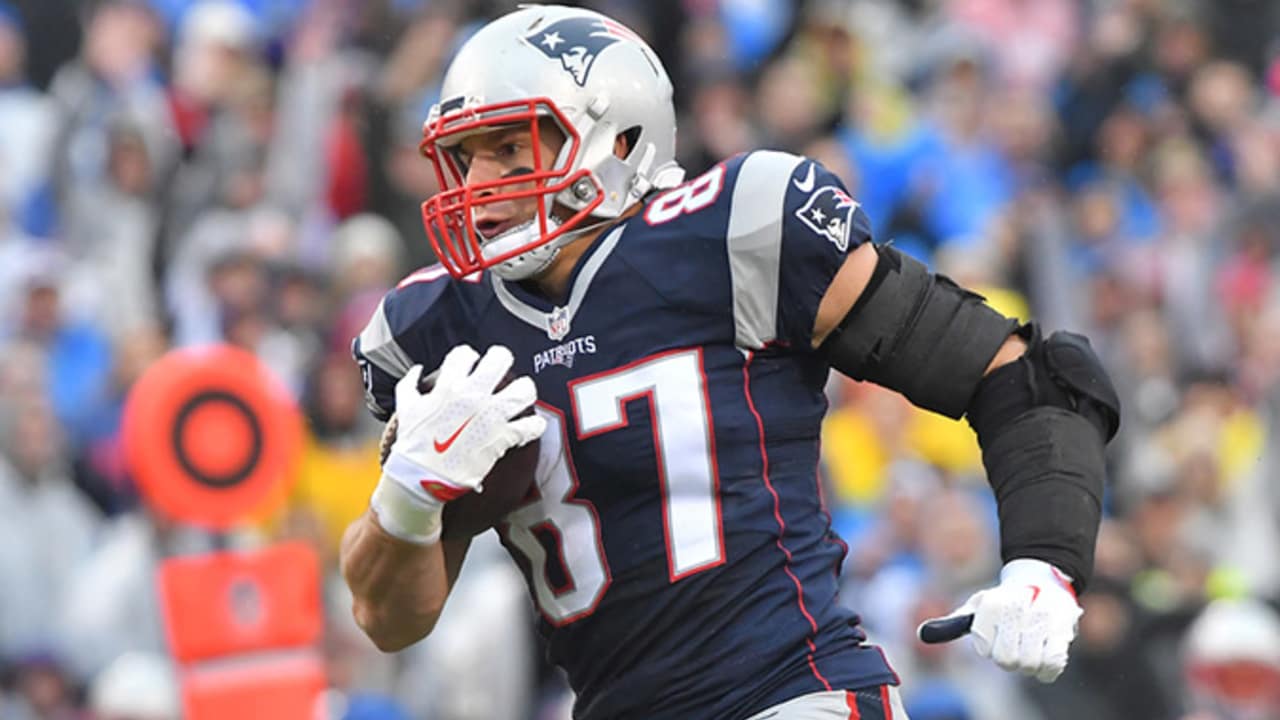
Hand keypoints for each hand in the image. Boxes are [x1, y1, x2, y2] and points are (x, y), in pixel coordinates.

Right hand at [371, 344, 544, 543]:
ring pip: (525, 389)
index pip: (466, 354)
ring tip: (519, 397)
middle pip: (501, 359)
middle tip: (499, 373)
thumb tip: (417, 370)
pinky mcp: (503, 438)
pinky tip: (528, 428)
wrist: (420, 477)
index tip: (471, 366)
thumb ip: (409, 385)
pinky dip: (534, 427)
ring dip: (524, 392)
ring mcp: (491, 416)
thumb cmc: (412, 444)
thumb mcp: (405, 408)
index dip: (469, 358)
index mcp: (449, 386)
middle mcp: (474, 396)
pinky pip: (532, 426)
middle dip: (501, 363)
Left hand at [919, 559, 1081, 681]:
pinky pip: (1052, 664)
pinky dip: (1047, 668)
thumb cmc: (1005, 602)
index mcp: (992, 603)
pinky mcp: (1063, 629)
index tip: (994, 634)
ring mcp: (1041, 618)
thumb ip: (952, 622)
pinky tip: (1046, 655)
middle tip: (1014, 644)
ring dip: (1029, 663)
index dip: (989, 646)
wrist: (1044, 581)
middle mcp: (1016, 608)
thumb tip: (922, 634)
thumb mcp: (978, 606)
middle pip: (1006, 660)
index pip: (985, 648)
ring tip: (1030, 646)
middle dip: (1009, 658)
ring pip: (1029, 664)